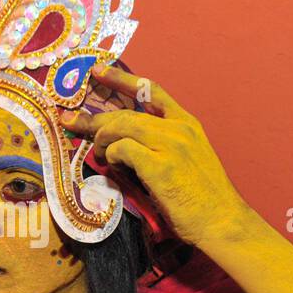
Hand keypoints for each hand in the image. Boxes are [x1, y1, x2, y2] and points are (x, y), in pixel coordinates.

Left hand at [59, 64, 251, 251]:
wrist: (222, 222)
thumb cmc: (203, 199)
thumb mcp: (188, 161)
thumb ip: (161, 147)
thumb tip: (123, 148)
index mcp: (187, 124)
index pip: (150, 90)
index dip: (121, 79)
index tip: (98, 70)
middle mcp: (179, 128)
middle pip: (126, 113)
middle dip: (94, 118)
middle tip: (71, 121)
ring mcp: (170, 145)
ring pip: (120, 127)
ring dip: (101, 141)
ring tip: (97, 157)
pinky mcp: (159, 165)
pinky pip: (121, 149)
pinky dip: (110, 157)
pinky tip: (112, 168)